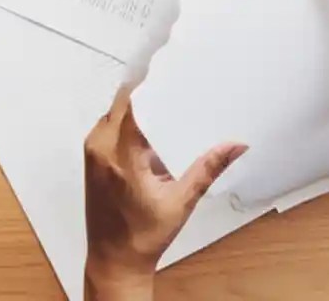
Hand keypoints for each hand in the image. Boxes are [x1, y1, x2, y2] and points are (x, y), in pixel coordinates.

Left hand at [84, 87, 246, 300]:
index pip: (132, 105)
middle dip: (148, 90)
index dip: (150, 83)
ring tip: (168, 100)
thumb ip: (208, 169)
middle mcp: (100, 150)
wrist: (114, 260)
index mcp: (120, 159)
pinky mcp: (93, 157)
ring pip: (116, 111)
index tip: (168, 68)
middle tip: (175, 80)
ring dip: (139, 105)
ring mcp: (93, 153)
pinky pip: (111, 124)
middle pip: (123, 102)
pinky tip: (153, 125)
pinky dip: (130, 120)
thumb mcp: (181, 202)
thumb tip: (235, 146)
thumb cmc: (140, 237)